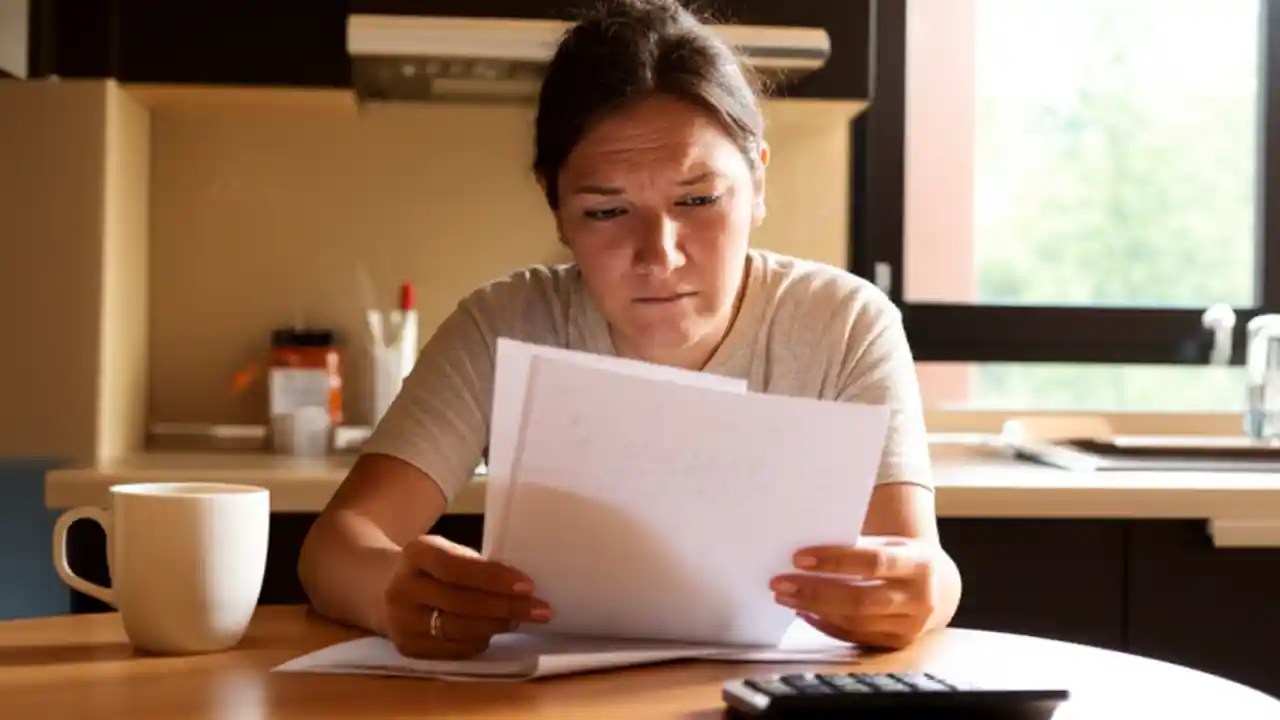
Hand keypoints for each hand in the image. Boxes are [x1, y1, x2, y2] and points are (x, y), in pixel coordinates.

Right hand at [383, 535, 552, 658]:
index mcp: (415, 554)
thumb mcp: (444, 551)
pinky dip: (481, 640)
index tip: (528, 585)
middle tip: (541, 610)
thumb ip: (474, 565)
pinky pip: (454, 649)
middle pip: (461, 603)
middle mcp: (402, 589)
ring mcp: (402, 623)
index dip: (493, 578)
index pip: (456, 568)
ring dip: (497, 626)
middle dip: (506, 607)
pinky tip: (496, 631)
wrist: (379, 588)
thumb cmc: (429, 567)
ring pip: (460, 630)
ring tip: (522, 619)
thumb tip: (521, 587)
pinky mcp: (408, 649)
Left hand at [770, 536, 937, 649]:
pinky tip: (805, 611)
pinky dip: (825, 624)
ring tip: (786, 596)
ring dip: (814, 609)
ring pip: (854, 622)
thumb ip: (857, 547)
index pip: (873, 562)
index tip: (798, 558)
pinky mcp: (898, 643)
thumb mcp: (891, 543)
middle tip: (780, 583)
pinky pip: (854, 636)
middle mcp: (919, 598)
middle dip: (815, 592)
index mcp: (919, 563)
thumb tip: (804, 555)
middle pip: (860, 599)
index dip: (835, 561)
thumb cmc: (903, 557)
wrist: (938, 584)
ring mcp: (911, 626)